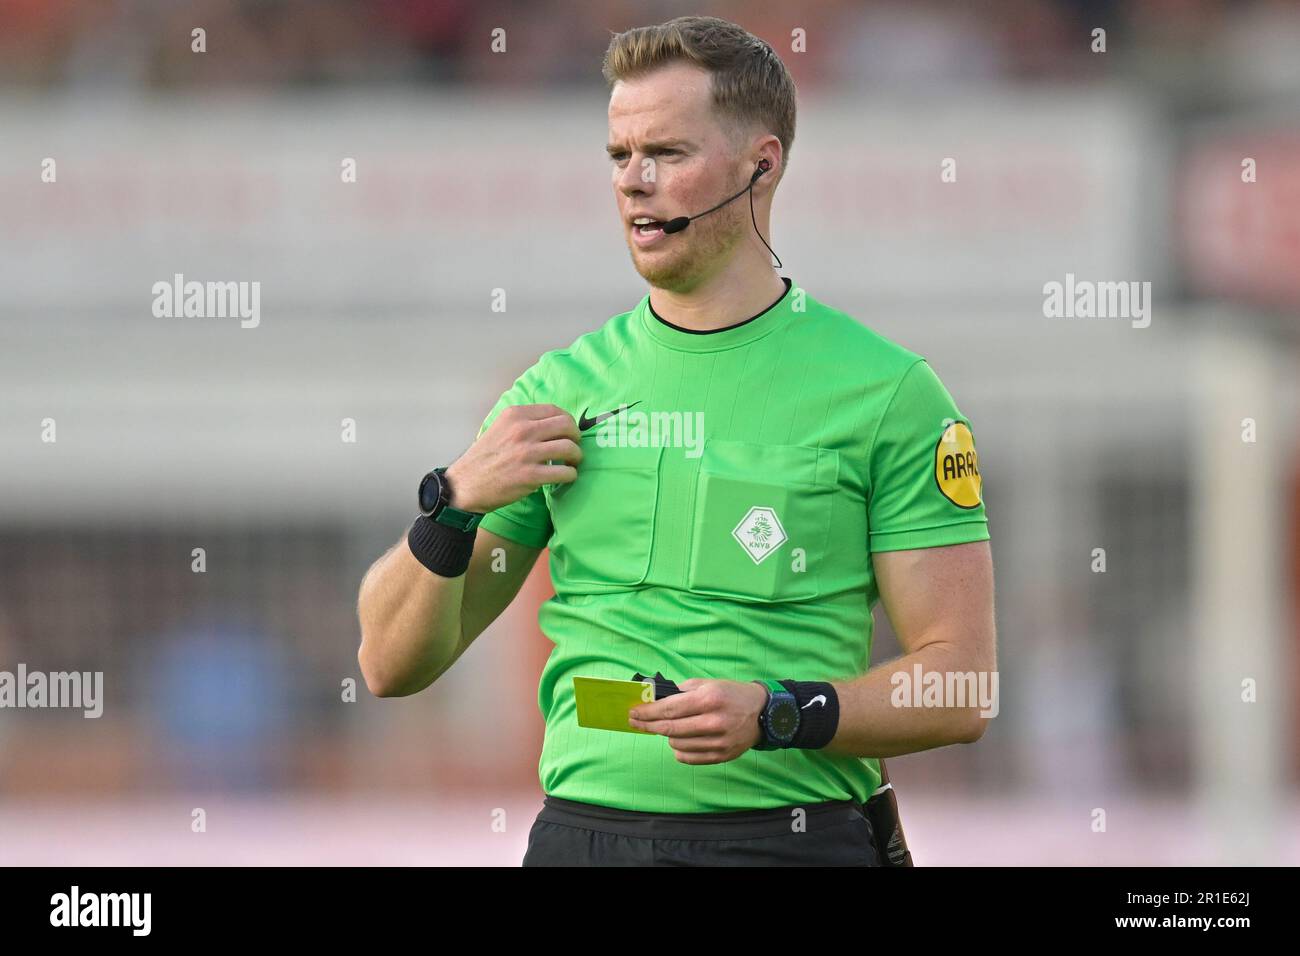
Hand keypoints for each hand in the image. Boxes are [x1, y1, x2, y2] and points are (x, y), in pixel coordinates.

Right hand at [444, 404, 581, 512]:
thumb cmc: (484, 458)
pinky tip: (565, 477)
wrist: (465, 485)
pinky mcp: (530, 475)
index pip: (554, 410)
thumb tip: (552, 423)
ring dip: (576, 457)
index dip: (568, 421)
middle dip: (576, 437)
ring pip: (569, 448)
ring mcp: (526, 453)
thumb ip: (522, 423)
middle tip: (573, 447)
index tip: (568, 432)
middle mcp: (522, 430)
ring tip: (571, 463)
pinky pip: (564, 472)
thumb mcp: (499, 428)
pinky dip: (570, 475)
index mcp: (515, 415)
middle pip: (567, 425)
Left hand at [628, 679, 768, 764]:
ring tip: (670, 728)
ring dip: (667, 736)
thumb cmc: (731, 695)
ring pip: (677, 744)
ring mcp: (718, 742)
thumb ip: (682, 691)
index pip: (669, 709)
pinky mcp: (721, 756)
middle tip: (636, 722)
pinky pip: (688, 758)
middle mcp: (713, 722)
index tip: (634, 712)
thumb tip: (655, 699)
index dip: (647, 712)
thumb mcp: (708, 684)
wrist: (762, 713)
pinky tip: (680, 740)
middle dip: (648, 725)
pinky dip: (679, 750)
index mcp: (708, 700)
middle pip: (669, 729)